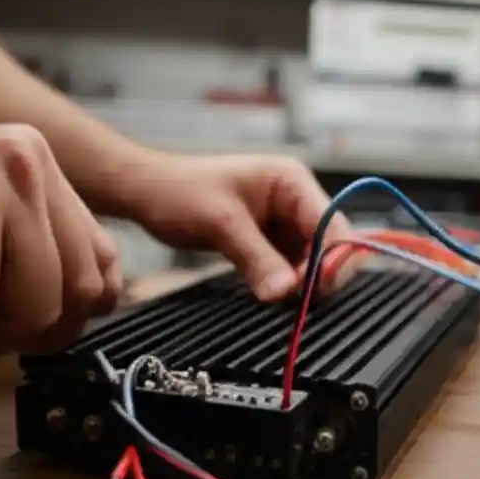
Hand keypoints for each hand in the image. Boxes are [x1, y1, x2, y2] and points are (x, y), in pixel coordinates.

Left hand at [111, 153, 351, 301]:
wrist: (147, 192)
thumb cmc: (180, 192)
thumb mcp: (221, 224)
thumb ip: (258, 259)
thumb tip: (287, 292)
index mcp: (292, 181)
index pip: (333, 224)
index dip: (330, 258)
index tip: (311, 288)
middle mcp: (296, 199)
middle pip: (329, 244)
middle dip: (317, 272)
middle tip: (293, 297)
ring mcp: (284, 221)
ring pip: (312, 260)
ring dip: (301, 281)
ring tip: (276, 294)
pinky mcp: (270, 241)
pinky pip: (290, 266)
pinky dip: (285, 282)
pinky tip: (271, 291)